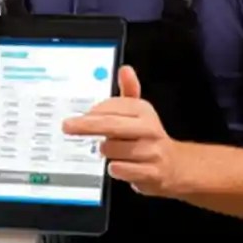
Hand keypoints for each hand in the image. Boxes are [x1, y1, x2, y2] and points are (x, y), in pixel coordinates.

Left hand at [62, 66, 182, 196]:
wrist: (175, 166)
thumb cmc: (148, 137)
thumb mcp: (140, 112)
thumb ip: (129, 91)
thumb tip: (125, 70)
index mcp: (143, 111)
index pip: (112, 106)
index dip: (93, 112)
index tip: (80, 115)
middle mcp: (149, 129)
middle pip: (110, 125)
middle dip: (86, 126)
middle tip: (67, 126)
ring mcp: (151, 151)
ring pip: (111, 150)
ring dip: (106, 152)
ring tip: (116, 151)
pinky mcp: (150, 172)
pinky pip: (119, 169)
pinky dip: (114, 169)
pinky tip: (120, 165)